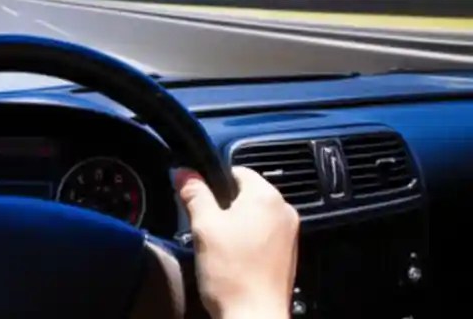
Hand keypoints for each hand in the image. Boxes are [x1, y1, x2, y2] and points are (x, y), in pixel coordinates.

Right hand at [176, 166, 299, 318]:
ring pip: (253, 216)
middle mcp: (284, 211)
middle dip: (223, 206)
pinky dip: (247, 241)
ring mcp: (289, 234)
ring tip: (218, 246)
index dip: (212, 182)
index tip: (197, 199)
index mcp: (266, 196)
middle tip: (205, 226)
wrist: (254, 316)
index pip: (236, 169)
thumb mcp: (204, 226)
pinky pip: (263, 236)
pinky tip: (233, 259)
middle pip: (245, 194)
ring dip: (235, 224)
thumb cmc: (231, 272)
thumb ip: (194, 193)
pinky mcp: (288, 255)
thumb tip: (184, 172)